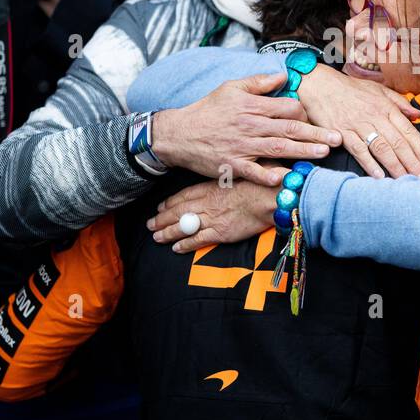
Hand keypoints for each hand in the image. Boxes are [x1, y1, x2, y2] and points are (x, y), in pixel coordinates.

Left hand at [147, 176, 279, 253]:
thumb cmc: (261, 182)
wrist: (270, 196)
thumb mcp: (242, 171)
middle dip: (162, 218)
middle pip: (178, 211)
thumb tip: (229, 174)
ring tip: (156, 237)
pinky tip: (176, 248)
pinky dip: (185, 245)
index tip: (161, 206)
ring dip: (167, 232)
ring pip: (183, 226)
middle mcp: (207, 203)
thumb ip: (231, 175)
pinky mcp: (220, 233)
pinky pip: (197, 240)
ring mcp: (212, 218)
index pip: (185, 195)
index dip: (171, 201)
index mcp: (211, 187)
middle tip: (150, 224)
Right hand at [150, 73, 342, 186]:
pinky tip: (285, 178)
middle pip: (289, 130)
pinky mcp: (232, 165)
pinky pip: (254, 171)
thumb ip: (259, 82)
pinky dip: (269, 175)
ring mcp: (242, 147)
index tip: (317, 120)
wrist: (179, 133)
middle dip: (316, 134)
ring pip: (278, 149)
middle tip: (337, 139)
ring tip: (323, 154)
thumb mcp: (231, 88)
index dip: (304, 114)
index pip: (287, 108)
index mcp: (252, 106)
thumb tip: (283, 75)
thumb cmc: (208, 109)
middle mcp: (250, 125)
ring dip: (302, 152)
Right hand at [296, 64, 419, 178]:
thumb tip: (418, 114)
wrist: (321, 85)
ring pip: (381, 148)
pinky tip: (379, 176)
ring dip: (395, 166)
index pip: (408, 130)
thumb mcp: (378, 89)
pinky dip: (369, 164)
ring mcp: (358, 125)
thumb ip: (399, 102)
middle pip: (398, 143)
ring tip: (406, 181)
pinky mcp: (342, 132)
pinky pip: (358, 150)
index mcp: (386, 107)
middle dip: (412, 162)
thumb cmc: (351, 89)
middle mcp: (375, 116)